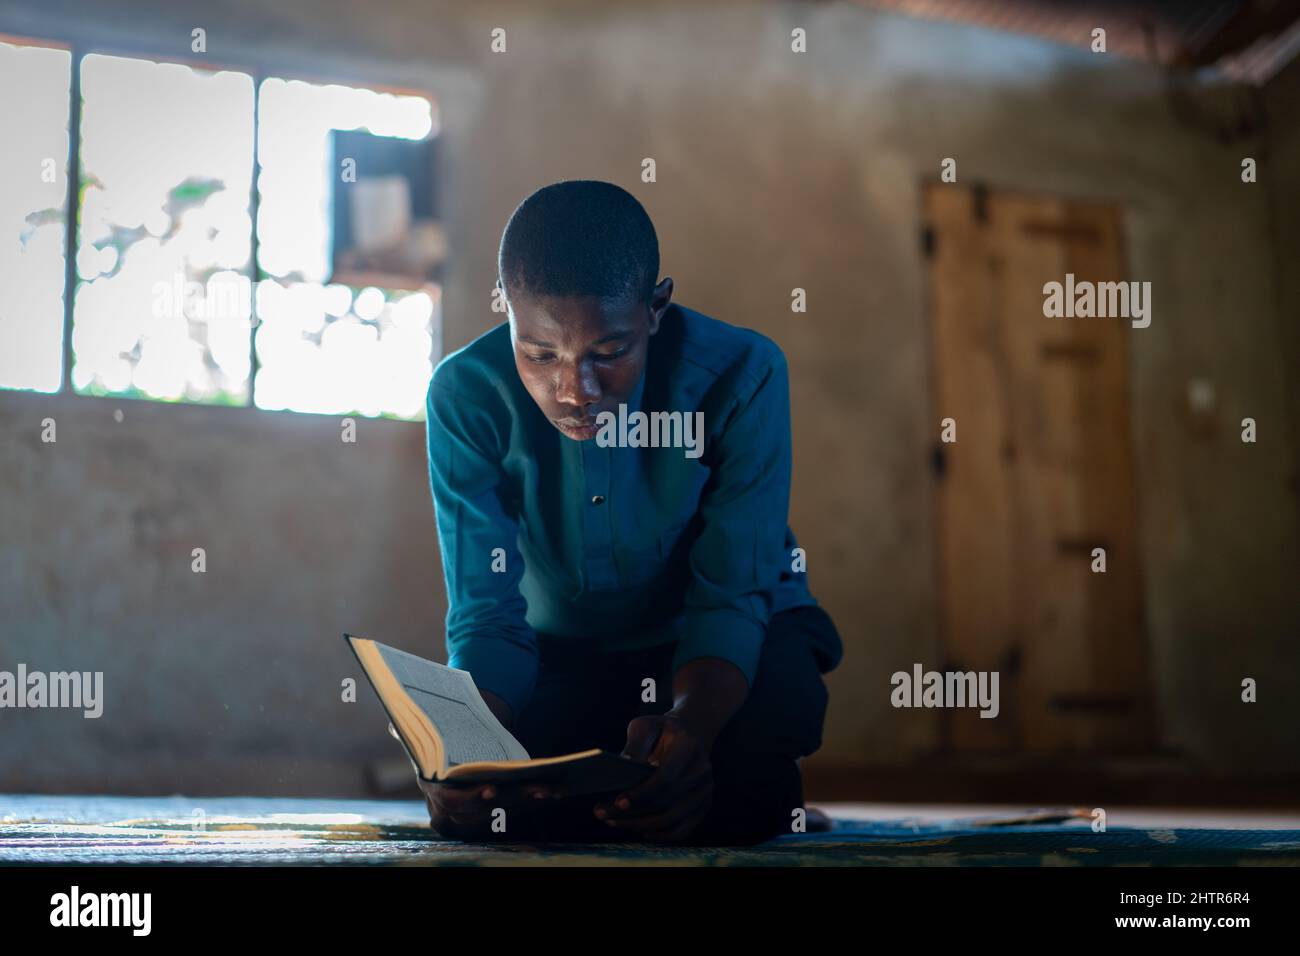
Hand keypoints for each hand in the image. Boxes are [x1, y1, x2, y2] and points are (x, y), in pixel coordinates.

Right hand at [387, 722, 559, 839]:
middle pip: (484, 812)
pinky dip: (531, 803)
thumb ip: (410, 730)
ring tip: (549, 789)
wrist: (453, 751)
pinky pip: (512, 813)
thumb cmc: (441, 737)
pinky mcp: (490, 817)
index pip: (451, 801)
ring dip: (527, 803)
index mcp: (433, 789)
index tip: (491, 789)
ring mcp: (470, 818)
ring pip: (501, 814)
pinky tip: (552, 792)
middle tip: (536, 789)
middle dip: (511, 800)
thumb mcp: (424, 732)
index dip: (471, 797)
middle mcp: (449, 812)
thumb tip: (393, 724)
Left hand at [593, 711, 713, 842]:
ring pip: (672, 819)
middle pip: (667, 801)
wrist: (690, 734)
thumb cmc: (662, 731)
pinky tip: (639, 830)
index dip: (642, 792)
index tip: (618, 802)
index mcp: (689, 747)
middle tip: (603, 814)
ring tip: (614, 821)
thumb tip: (621, 770)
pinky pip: (682, 829)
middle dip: (633, 812)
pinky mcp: (703, 806)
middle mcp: (702, 771)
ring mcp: (705, 791)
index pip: (666, 776)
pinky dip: (659, 835)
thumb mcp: (645, 726)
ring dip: (641, 825)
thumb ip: (634, 745)